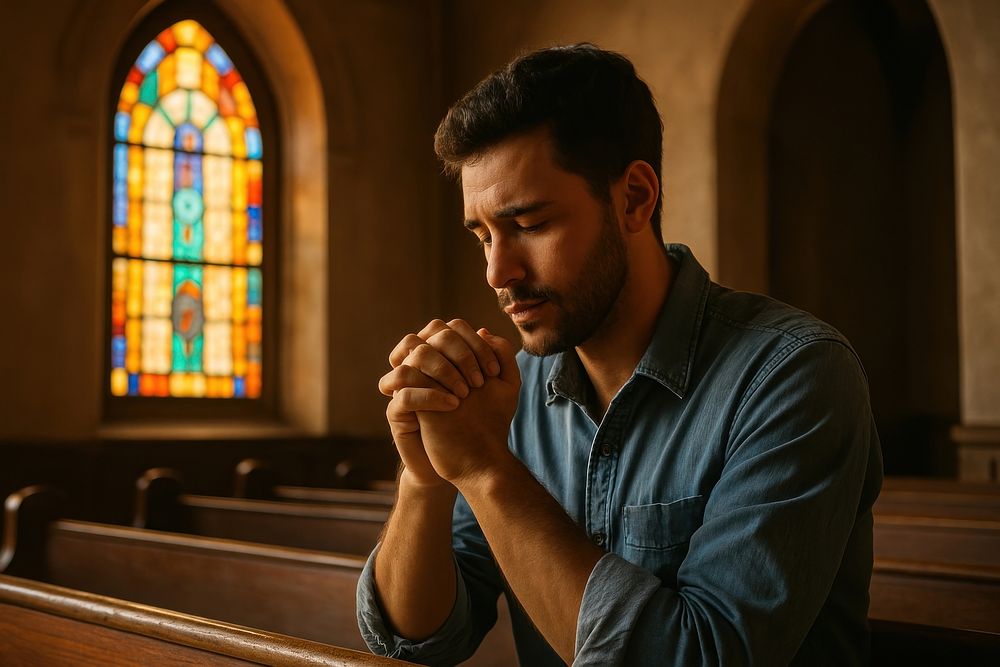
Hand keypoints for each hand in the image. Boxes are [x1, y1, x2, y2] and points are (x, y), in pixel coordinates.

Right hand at [416, 330, 520, 487]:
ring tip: (464, 394)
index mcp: (446, 355)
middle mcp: (424, 364)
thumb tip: (483, 331)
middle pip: (433, 332)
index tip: (494, 371)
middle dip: (461, 353)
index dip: (475, 343)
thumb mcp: (504, 388)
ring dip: (443, 368)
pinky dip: (430, 394)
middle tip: (479, 382)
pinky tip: (453, 405)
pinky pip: (405, 392)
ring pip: (414, 353)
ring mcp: (408, 384)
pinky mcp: (398, 411)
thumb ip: (501, 356)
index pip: (453, 327)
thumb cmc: (485, 421)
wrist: (470, 462)